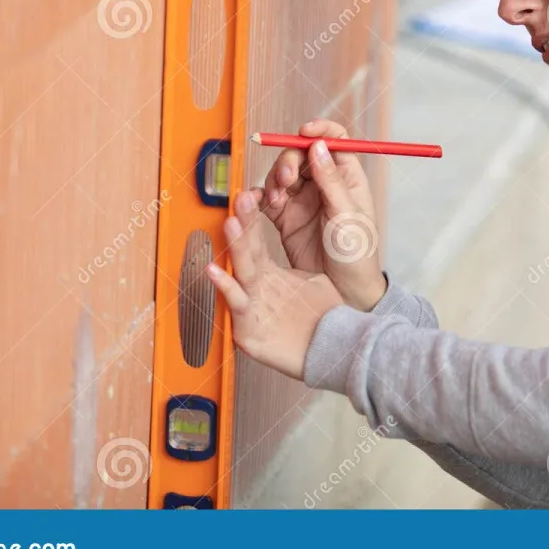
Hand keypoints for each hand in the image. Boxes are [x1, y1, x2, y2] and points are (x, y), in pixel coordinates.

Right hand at [206, 189, 343, 379]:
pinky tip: (216, 271)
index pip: (257, 242)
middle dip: (243, 225)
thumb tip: (306, 234)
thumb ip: (304, 263)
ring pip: (243, 273)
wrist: (333, 353)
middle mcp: (259, 290)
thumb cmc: (323, 321)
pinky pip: (239, 306)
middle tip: (240, 198)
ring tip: (229, 224)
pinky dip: (227, 288)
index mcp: (271, 277)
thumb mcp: (315, 283)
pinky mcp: (250, 333)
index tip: (248, 194)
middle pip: (248, 252)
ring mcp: (254, 309)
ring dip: (236, 248)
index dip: (252, 219)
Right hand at [255, 118, 386, 310]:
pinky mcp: (286, 219)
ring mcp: (304, 201)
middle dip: (289, 160)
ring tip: (276, 199)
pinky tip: (260, 205)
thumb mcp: (347, 216)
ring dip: (275, 180)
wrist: (345, 292)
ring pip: (282, 175)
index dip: (319, 130)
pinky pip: (268, 199)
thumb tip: (320, 146)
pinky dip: (261, 198)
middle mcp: (324, 185)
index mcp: (347, 178)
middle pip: (300, 155)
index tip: (304, 131)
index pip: (333, 141)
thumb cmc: (357, 255)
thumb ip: (331, 181)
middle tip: (287, 178)